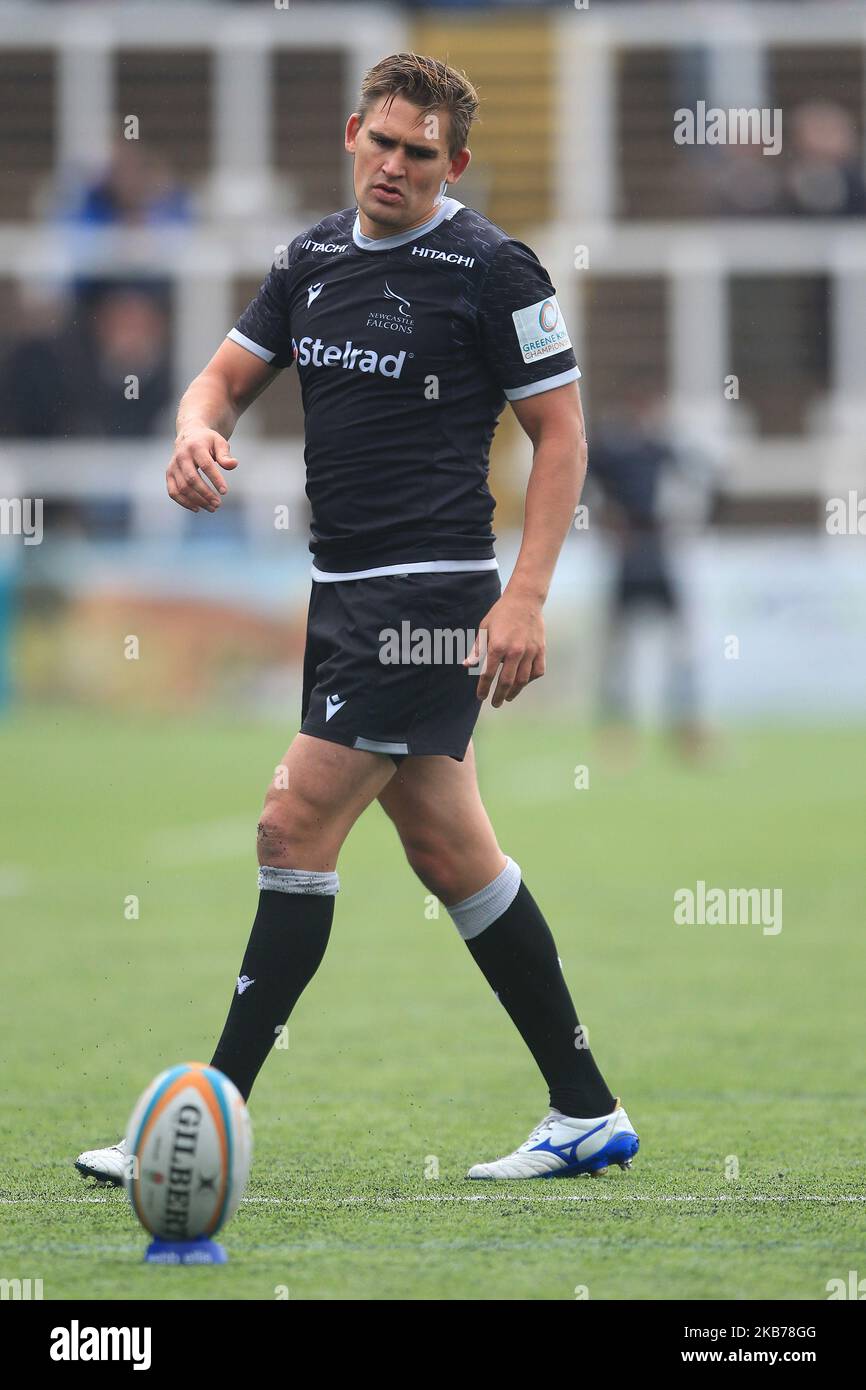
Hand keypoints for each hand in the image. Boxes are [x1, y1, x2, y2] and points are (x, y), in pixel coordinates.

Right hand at [166, 427, 238, 512]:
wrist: (189, 436)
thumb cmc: (208, 442)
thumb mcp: (219, 443)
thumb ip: (225, 455)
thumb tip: (233, 464)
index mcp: (195, 447)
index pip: (206, 465)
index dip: (215, 480)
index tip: (224, 492)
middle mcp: (181, 456)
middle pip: (192, 479)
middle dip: (205, 494)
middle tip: (218, 504)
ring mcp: (173, 466)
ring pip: (182, 488)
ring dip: (197, 501)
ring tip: (212, 508)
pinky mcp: (169, 475)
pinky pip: (173, 492)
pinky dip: (184, 502)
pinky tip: (197, 508)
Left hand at [463, 591, 545, 706]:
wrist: (525, 600)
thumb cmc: (501, 613)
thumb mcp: (484, 628)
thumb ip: (477, 649)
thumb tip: (467, 665)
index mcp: (497, 646)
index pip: (488, 674)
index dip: (483, 688)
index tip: (480, 697)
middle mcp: (515, 651)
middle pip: (506, 681)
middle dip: (499, 695)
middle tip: (495, 703)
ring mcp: (530, 651)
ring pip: (523, 679)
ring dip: (515, 691)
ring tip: (508, 697)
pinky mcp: (541, 650)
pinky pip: (538, 671)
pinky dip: (530, 679)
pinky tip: (524, 682)